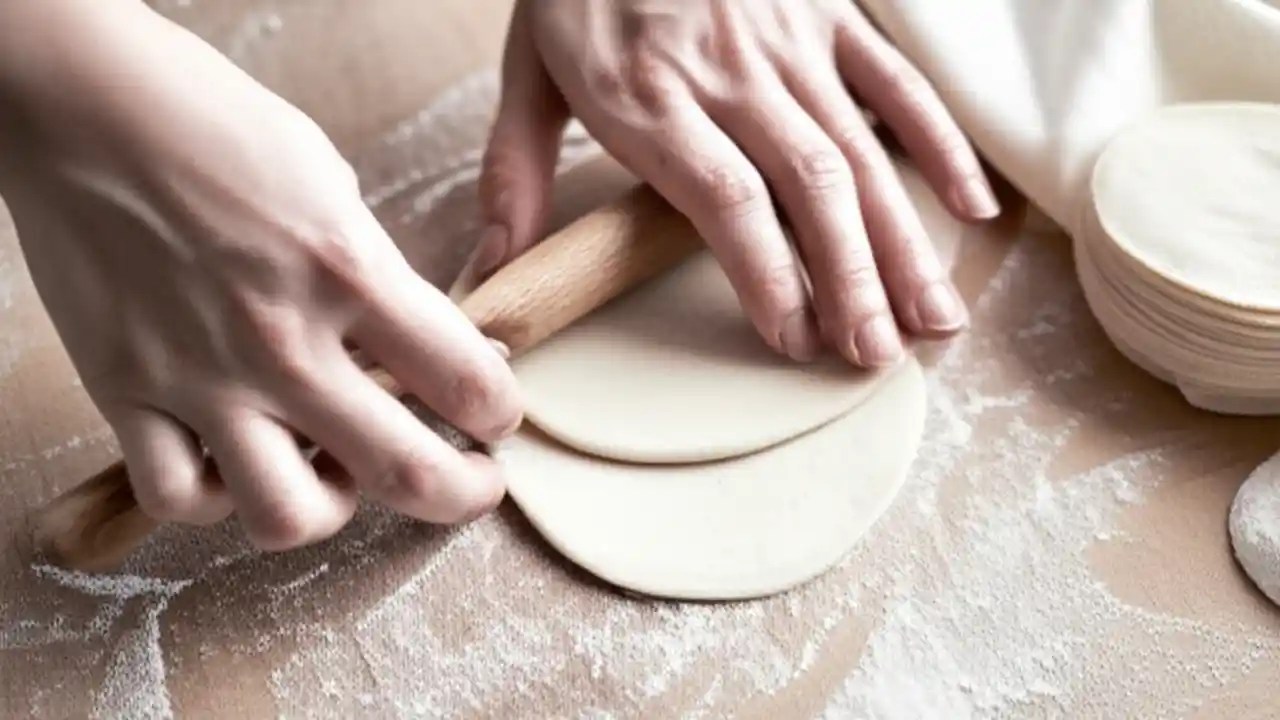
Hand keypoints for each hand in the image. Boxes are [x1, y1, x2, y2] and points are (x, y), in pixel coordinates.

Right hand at [0, 2, 519, 548]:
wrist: (80, 102)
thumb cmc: (211, 125)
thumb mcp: (330, 183)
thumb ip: (377, 273)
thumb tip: (412, 337)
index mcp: (349, 273)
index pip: (470, 383)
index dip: (502, 411)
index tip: (496, 410)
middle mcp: (283, 342)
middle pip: (410, 474)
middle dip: (464, 492)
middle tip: (471, 481)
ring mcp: (202, 379)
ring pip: (290, 516)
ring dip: (333, 507)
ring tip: (338, 471)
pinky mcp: (126, 395)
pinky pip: (180, 499)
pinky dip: (216, 499)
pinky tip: (235, 461)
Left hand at [469, 0, 997, 366]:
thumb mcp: (524, 71)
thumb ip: (511, 173)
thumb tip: (492, 273)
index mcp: (650, 97)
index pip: (726, 199)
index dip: (769, 275)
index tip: (793, 341)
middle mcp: (731, 73)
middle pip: (809, 187)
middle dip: (852, 281)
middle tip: (875, 357)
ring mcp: (791, 42)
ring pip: (862, 151)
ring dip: (901, 240)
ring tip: (934, 321)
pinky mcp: (831, 16)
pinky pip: (898, 84)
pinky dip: (940, 144)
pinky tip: (972, 211)